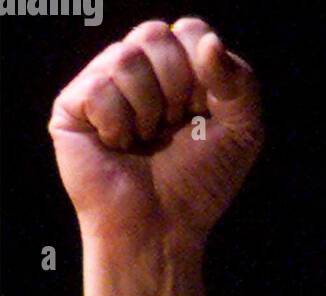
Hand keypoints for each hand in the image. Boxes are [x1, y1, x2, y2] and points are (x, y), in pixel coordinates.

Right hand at [48, 17, 261, 246]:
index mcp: (179, 70)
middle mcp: (139, 70)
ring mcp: (103, 83)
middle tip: (173, 127)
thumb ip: (241, 82)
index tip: (205, 112)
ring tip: (146, 140)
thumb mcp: (242, 132)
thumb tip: (209, 42)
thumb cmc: (201, 182)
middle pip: (156, 34)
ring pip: (126, 58)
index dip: (203, 71)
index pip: (189, 31)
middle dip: (177, 88)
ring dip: (149, 111)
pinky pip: (98, 88)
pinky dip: (118, 124)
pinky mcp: (73, 105)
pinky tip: (119, 145)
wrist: (164, 226)